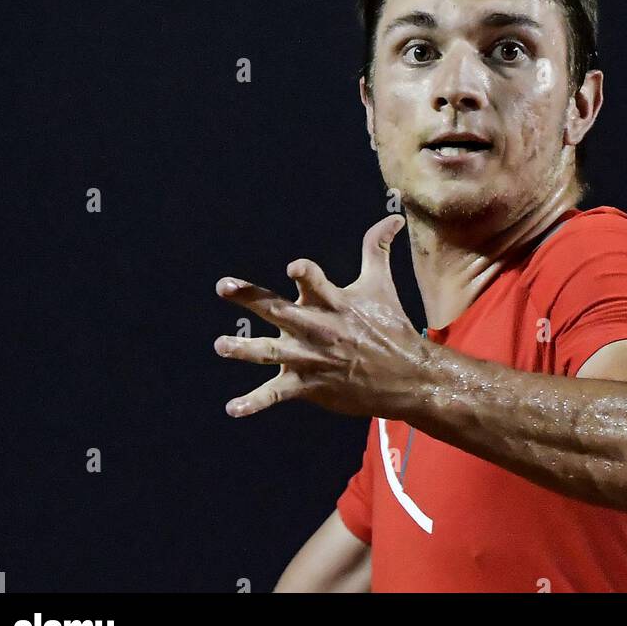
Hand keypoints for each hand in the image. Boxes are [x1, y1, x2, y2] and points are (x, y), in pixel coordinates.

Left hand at [214, 214, 422, 418]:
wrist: (406, 377)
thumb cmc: (390, 325)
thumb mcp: (381, 284)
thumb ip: (377, 249)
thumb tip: (394, 217)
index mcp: (334, 302)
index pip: (315, 282)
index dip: (305, 274)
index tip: (293, 268)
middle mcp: (317, 328)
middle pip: (278, 311)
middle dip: (250, 298)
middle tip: (223, 286)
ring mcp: (310, 358)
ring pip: (270, 353)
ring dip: (243, 349)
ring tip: (221, 345)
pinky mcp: (308, 385)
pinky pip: (275, 394)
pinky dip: (253, 402)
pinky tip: (232, 408)